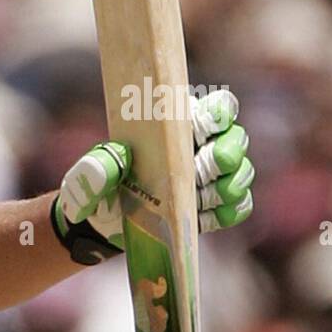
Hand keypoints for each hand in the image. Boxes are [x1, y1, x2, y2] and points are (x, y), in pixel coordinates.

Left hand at [55, 90, 254, 253]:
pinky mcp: (214, 208)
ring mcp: (212, 179)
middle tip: (204, 171)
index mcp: (177, 126)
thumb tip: (119, 157)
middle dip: (226, 155)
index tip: (202, 128)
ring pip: (241, 174)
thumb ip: (99, 166)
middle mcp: (202, 147)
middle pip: (236, 139)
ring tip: (200, 199)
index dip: (218, 114)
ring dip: (227, 187)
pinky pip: (237, 208)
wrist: (104, 223)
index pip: (216, 107)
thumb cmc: (101, 187)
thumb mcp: (90, 175)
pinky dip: (225, 213)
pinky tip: (201, 220)